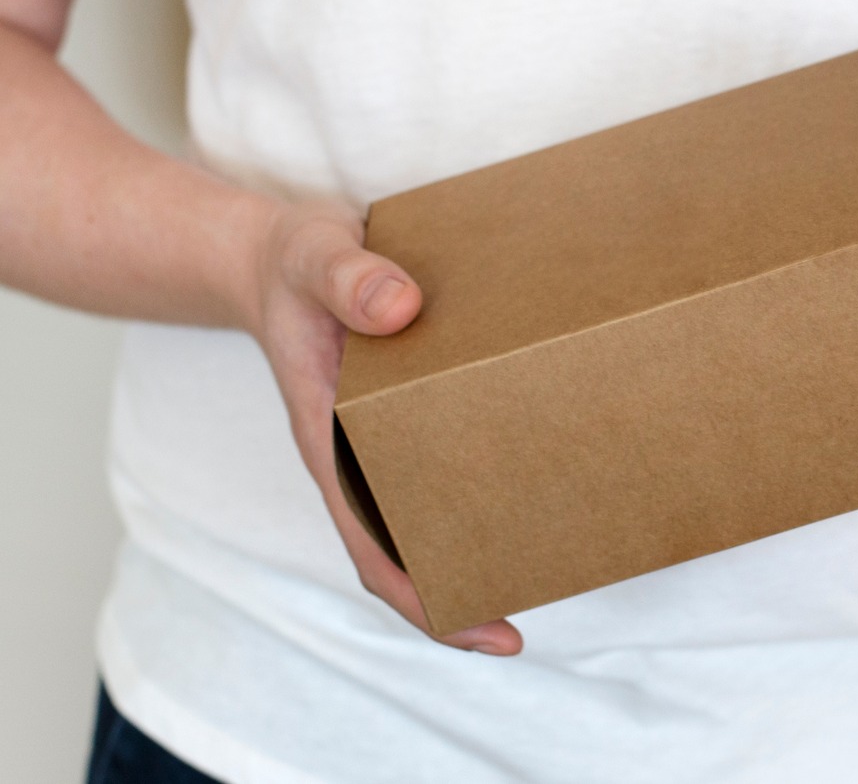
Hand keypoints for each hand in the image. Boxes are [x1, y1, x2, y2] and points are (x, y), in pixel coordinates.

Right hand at [244, 199, 523, 654]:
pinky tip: (544, 459)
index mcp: (327, 439)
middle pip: (409, 541)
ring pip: (435, 502)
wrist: (282, 250)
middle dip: (463, 583)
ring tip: (555, 550)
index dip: (417, 595)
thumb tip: (401, 307)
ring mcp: (387, 432)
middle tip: (529, 615)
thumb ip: (347, 278)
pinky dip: (492, 467)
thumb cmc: (294, 263)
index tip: (476, 628)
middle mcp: (360, 450)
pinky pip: (455, 449)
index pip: (368, 542)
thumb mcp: (312, 256)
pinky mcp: (419, 400)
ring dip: (484, 529)